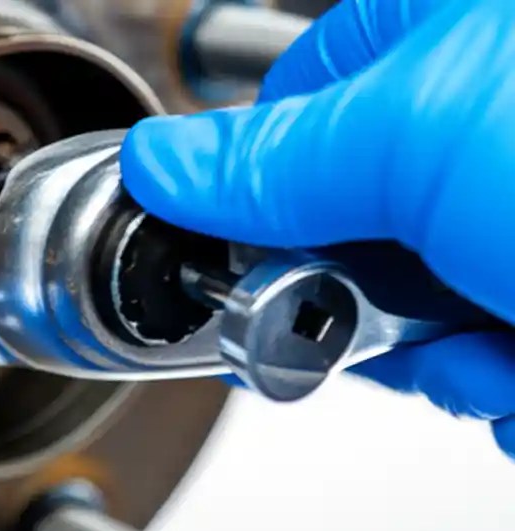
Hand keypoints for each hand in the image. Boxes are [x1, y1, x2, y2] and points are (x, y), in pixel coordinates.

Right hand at [120, 0, 514, 457]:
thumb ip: (264, 160)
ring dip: (431, 359)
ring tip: (490, 339)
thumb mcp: (409, 138)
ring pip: (409, 312)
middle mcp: (486, 123)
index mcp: (447, 31)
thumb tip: (155, 166)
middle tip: (358, 305)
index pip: (296, 92)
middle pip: (339, 226)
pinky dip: (499, 390)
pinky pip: (481, 362)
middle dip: (342, 296)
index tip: (242, 237)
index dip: (256, 174)